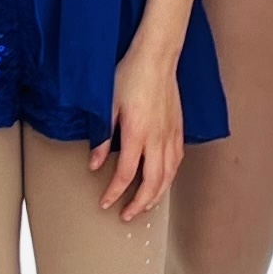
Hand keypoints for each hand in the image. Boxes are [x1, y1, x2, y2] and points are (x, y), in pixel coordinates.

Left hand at [96, 46, 189, 219]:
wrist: (156, 58)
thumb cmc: (130, 76)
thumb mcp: (107, 105)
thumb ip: (102, 138)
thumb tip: (94, 163)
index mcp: (137, 134)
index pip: (127, 174)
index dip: (115, 192)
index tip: (105, 203)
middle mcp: (157, 139)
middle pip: (152, 182)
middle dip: (139, 203)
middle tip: (127, 215)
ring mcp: (170, 135)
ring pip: (168, 175)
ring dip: (156, 195)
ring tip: (145, 206)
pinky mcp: (178, 129)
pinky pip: (177, 161)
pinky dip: (170, 177)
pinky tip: (164, 181)